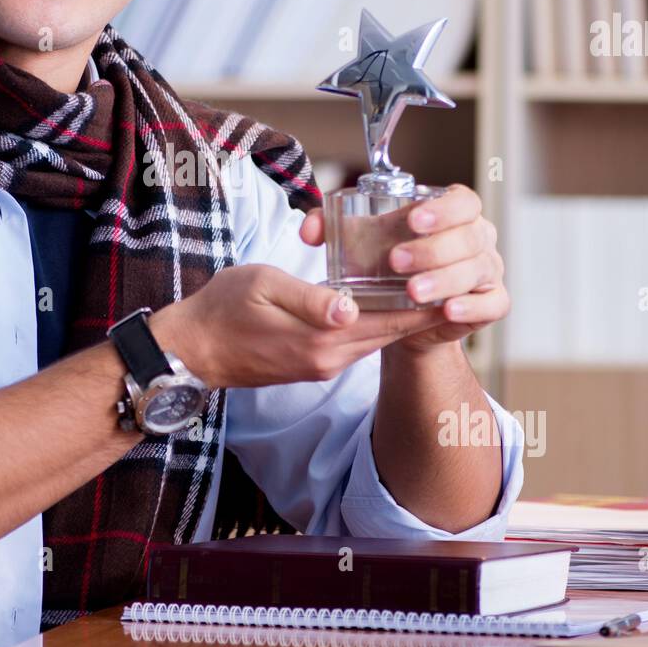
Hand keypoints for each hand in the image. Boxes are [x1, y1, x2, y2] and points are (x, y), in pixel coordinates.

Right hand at [149, 263, 441, 388]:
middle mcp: (329, 360)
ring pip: (374, 338)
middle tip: (457, 280)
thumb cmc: (222, 308)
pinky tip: (387, 303)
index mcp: (322, 340)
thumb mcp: (263, 287)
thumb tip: (349, 306)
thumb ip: (310, 297)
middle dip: (423, 308)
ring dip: (402, 316)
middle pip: (389, 332)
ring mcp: (321, 365)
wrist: (190, 350)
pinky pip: (356, 343)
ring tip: (432, 287)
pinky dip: (377, 323)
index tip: (455, 283)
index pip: (388, 321)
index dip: (423, 303)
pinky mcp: (311, 364)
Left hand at [298, 183, 508, 354]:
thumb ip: (332, 227)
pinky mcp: (491, 302)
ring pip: (478, 270)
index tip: (412, 219)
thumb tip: (309, 231)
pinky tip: (446, 309)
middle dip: (433, 248)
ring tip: (412, 290)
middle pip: (471, 236)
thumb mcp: (362, 240)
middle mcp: (477, 238)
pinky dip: (471, 306)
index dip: (443, 209)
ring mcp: (488, 270)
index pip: (462, 201)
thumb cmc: (388, 264)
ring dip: (445, 279)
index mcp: (453, 213)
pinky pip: (492, 303)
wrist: (404, 310)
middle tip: (396, 261)